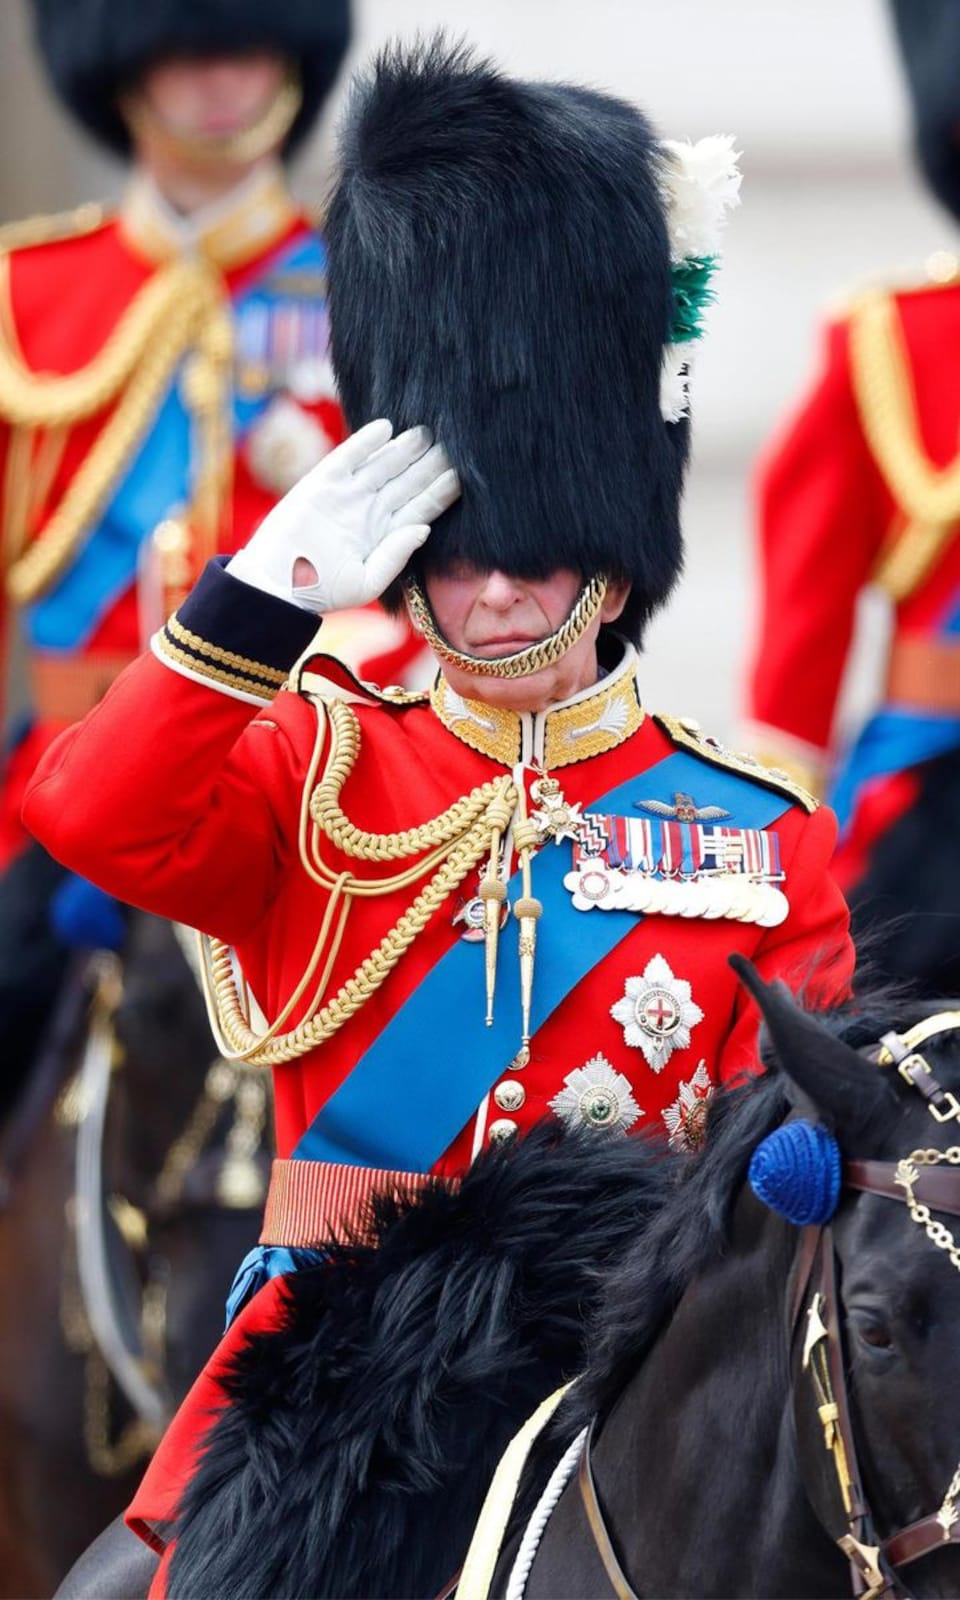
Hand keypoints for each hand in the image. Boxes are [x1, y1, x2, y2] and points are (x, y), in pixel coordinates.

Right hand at [227, 419, 459, 613]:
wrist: (277, 585)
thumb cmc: (322, 592)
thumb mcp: (366, 582)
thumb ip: (396, 555)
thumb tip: (424, 528)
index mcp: (386, 535)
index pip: (422, 506)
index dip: (442, 490)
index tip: (464, 474)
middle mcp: (371, 511)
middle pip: (408, 481)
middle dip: (430, 462)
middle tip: (455, 440)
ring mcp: (348, 495)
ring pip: (384, 465)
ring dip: (405, 449)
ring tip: (426, 431)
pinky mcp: (322, 482)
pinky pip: (348, 456)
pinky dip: (365, 442)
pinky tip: (385, 428)